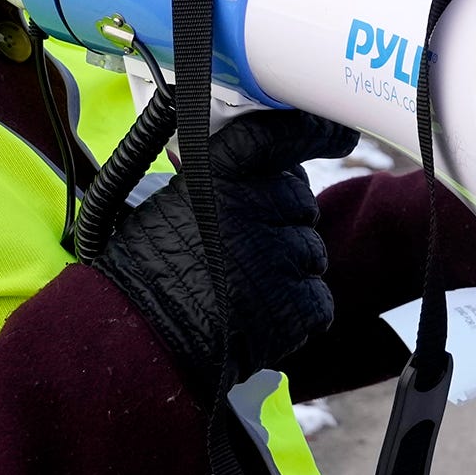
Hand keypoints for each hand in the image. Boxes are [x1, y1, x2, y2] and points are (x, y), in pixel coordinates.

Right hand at [88, 107, 355, 385]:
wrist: (138, 340)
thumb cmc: (147, 272)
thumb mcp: (176, 201)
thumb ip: (224, 180)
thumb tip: (272, 164)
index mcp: (217, 174)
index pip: (279, 137)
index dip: (312, 133)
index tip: (337, 134)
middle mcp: (253, 206)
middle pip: (301, 203)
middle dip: (282, 225)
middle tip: (244, 252)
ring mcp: (279, 256)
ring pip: (310, 253)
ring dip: (287, 271)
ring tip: (241, 291)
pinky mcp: (297, 304)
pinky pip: (317, 299)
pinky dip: (295, 312)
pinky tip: (257, 318)